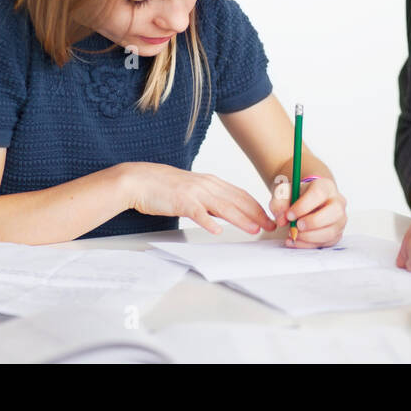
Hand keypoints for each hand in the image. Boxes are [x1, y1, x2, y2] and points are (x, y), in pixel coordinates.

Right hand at [126, 162, 276, 235]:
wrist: (140, 180)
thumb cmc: (165, 186)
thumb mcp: (194, 189)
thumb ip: (211, 198)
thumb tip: (227, 210)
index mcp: (211, 182)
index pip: (240, 194)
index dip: (257, 207)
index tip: (268, 217)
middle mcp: (206, 185)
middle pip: (237, 201)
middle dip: (256, 214)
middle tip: (271, 226)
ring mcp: (194, 193)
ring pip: (223, 207)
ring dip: (241, 219)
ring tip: (254, 229)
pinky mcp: (180, 202)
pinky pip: (197, 213)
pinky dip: (208, 222)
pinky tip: (216, 231)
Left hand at [268, 175, 346, 247]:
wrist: (306, 203)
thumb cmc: (297, 196)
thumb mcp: (284, 193)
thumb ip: (279, 202)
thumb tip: (281, 220)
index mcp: (325, 186)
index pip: (319, 194)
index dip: (304, 206)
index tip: (289, 215)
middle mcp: (337, 202)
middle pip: (334, 212)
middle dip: (312, 222)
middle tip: (296, 226)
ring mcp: (339, 220)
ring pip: (331, 231)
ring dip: (309, 237)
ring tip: (293, 234)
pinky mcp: (336, 234)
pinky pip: (326, 243)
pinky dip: (308, 245)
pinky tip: (295, 241)